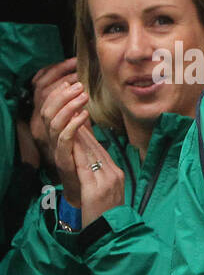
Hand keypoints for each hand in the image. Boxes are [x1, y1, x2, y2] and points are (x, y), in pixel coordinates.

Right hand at [45, 81, 91, 207]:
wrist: (84, 193)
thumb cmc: (85, 167)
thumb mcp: (83, 142)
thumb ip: (82, 127)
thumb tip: (83, 108)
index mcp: (56, 133)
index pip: (50, 107)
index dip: (58, 93)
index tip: (71, 82)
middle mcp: (51, 140)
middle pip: (48, 111)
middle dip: (62, 95)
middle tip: (78, 85)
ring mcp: (56, 149)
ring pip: (53, 122)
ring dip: (68, 106)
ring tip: (83, 96)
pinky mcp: (63, 159)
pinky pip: (64, 139)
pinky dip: (73, 125)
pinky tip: (84, 115)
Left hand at [70, 128, 125, 224]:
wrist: (110, 232)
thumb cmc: (107, 215)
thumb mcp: (109, 193)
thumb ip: (105, 178)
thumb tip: (97, 165)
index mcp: (118, 175)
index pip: (103, 152)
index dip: (91, 137)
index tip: (83, 124)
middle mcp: (114, 175)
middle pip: (97, 149)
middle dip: (85, 133)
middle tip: (76, 115)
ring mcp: (106, 182)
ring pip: (91, 155)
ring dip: (80, 138)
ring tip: (71, 123)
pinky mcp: (95, 189)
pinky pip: (84, 166)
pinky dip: (77, 153)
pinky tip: (70, 142)